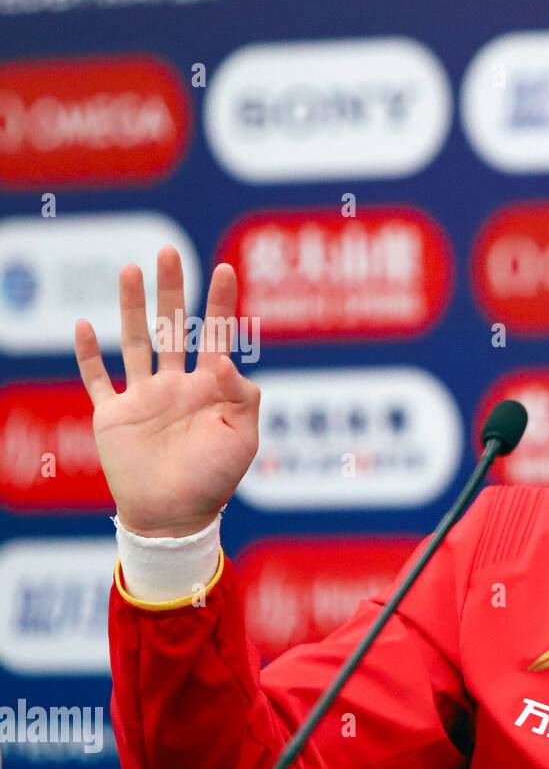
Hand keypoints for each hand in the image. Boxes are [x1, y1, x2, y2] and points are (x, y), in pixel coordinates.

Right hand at [74, 246, 260, 536]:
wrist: (175, 517)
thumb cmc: (215, 481)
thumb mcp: (243, 440)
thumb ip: (243, 399)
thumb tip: (228, 362)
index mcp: (211, 390)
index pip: (217, 336)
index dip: (222, 304)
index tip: (226, 269)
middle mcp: (176, 386)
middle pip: (173, 327)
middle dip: (172, 290)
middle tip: (170, 251)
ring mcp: (144, 398)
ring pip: (135, 342)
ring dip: (131, 307)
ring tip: (131, 270)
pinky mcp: (114, 416)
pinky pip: (97, 380)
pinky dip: (88, 355)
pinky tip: (84, 326)